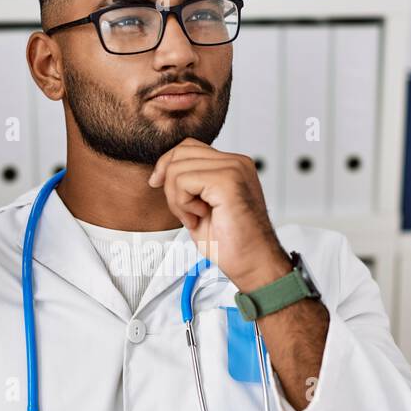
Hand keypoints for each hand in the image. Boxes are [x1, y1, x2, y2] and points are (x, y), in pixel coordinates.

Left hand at [147, 138, 291, 290]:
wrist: (253, 263)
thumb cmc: (232, 243)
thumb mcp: (201, 206)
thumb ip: (188, 184)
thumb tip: (161, 172)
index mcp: (233, 165)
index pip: (188, 147)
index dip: (167, 165)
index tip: (157, 184)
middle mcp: (236, 162)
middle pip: (181, 151)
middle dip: (170, 184)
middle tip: (184, 212)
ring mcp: (234, 169)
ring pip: (178, 167)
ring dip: (177, 199)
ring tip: (195, 217)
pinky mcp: (227, 181)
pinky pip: (183, 180)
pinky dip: (183, 204)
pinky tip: (199, 217)